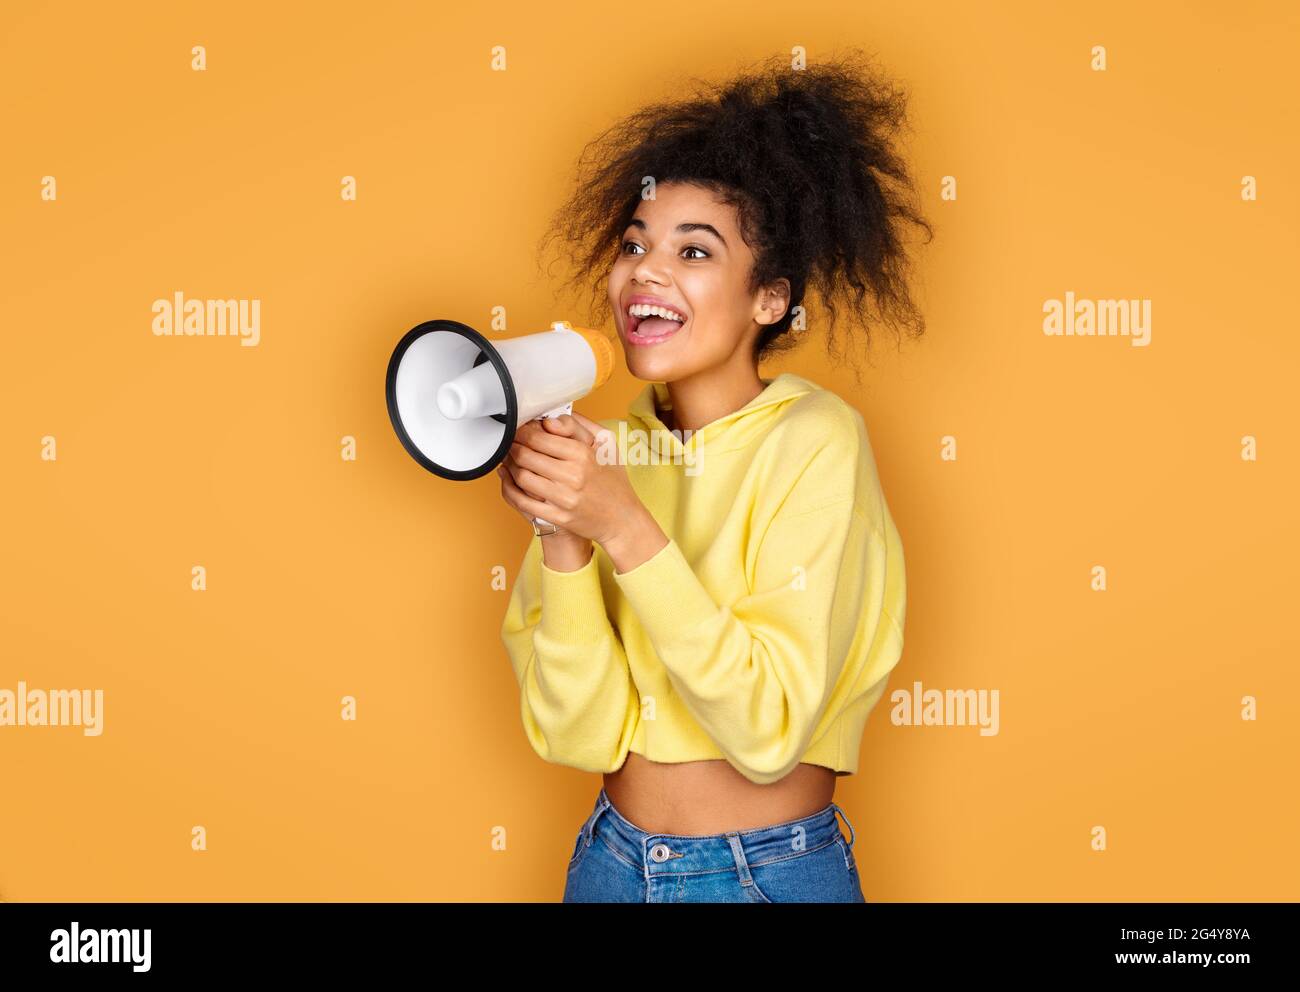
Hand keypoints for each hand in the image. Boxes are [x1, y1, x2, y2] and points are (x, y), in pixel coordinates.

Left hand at [496, 412, 657, 558]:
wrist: (622, 519)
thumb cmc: (613, 479)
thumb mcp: (606, 445)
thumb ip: (577, 426)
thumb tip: (549, 421)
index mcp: (583, 454)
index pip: (538, 437)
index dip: (521, 431)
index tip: (518, 429)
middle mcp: (572, 476)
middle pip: (525, 456)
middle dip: (511, 447)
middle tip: (509, 443)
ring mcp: (564, 499)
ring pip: (521, 477)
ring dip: (509, 466)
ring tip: (508, 459)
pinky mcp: (558, 517)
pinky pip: (522, 502)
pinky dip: (509, 489)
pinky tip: (508, 479)